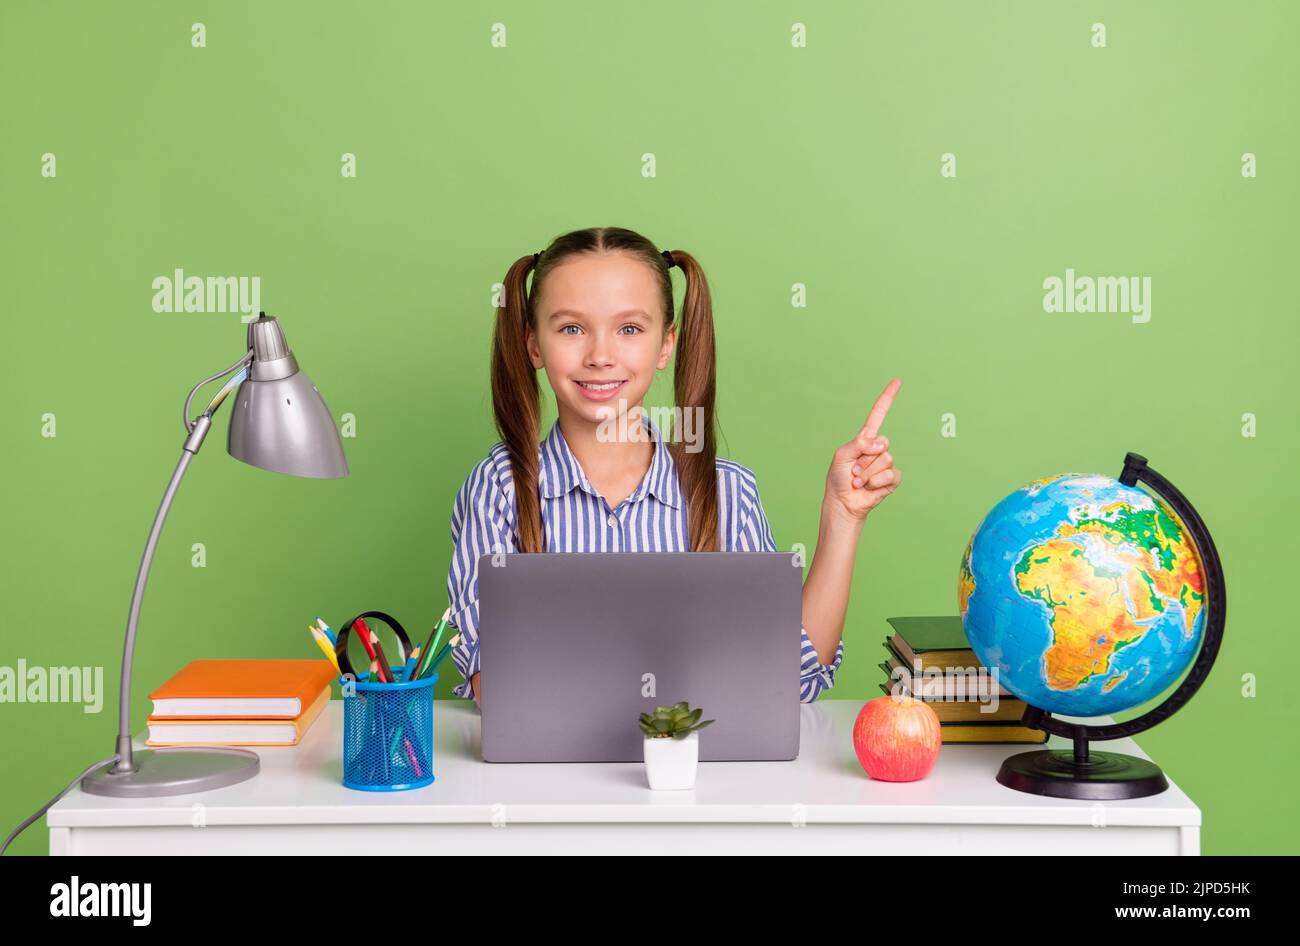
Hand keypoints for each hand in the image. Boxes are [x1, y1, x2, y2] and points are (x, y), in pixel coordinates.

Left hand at [824, 377, 902, 521]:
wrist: (843, 501)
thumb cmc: (839, 477)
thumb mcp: (842, 455)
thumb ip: (859, 444)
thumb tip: (880, 443)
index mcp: (865, 438)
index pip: (878, 414)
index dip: (888, 398)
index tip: (897, 381)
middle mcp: (878, 448)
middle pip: (882, 444)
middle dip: (864, 459)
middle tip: (853, 470)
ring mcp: (886, 463)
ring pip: (885, 460)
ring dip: (867, 473)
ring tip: (858, 480)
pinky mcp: (892, 478)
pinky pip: (890, 475)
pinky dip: (876, 482)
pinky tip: (868, 487)